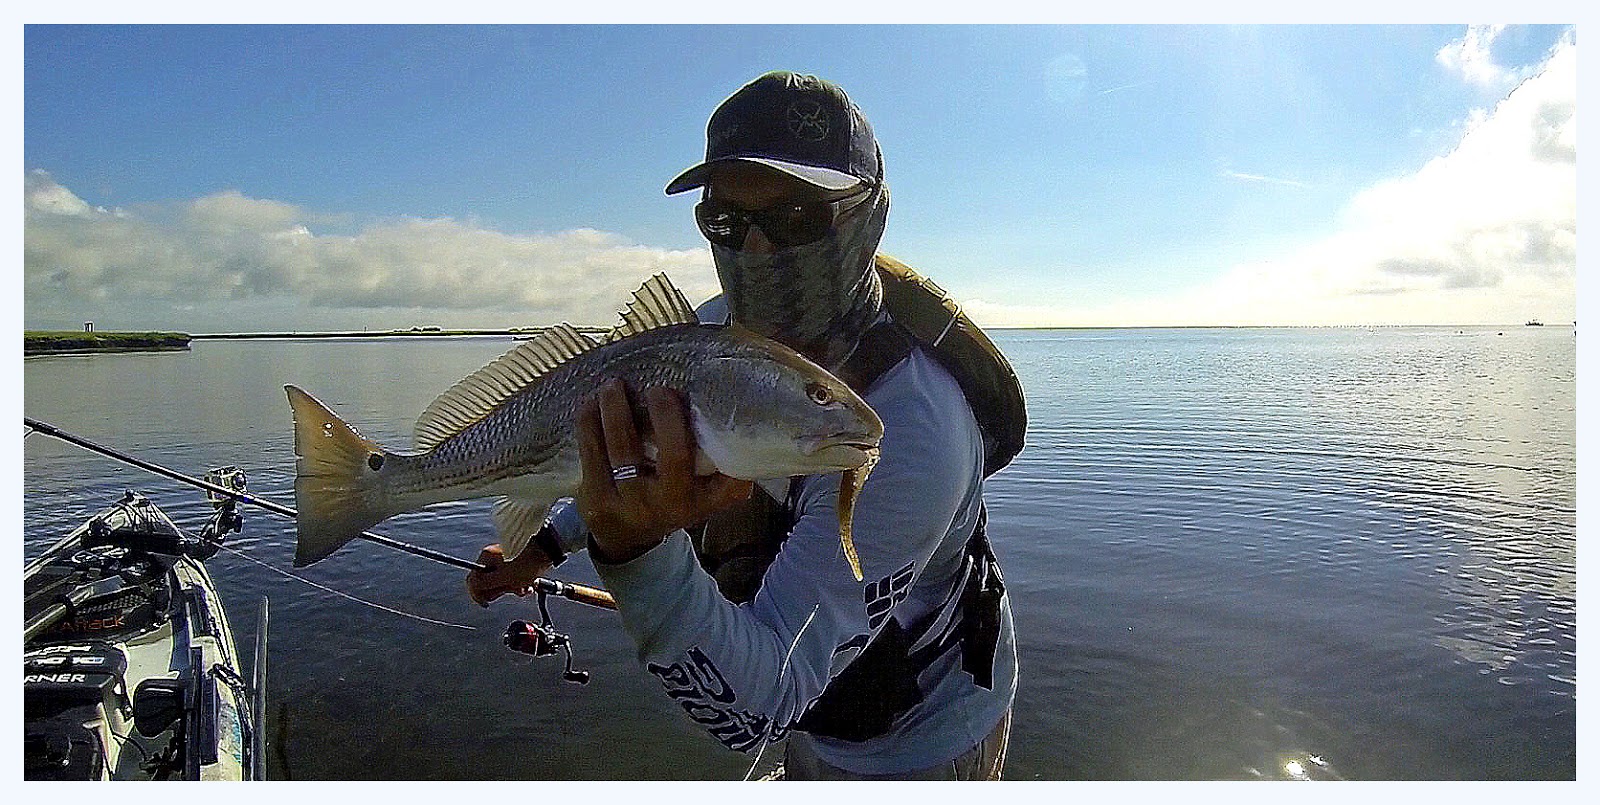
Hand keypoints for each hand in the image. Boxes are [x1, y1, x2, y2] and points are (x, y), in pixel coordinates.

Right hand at [465, 543, 552, 606]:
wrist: (547, 552)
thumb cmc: (527, 562)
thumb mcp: (502, 577)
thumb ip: (484, 584)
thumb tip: (473, 590)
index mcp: (485, 558)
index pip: (473, 580)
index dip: (478, 594)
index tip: (486, 603)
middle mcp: (492, 559)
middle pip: (489, 583)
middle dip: (502, 590)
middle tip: (512, 588)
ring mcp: (503, 562)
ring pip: (502, 583)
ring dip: (513, 588)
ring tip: (524, 586)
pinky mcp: (514, 565)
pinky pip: (512, 580)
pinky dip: (519, 584)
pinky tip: (528, 584)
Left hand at [577, 379, 751, 563]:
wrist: (628, 538)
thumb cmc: (674, 496)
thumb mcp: (706, 491)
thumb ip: (725, 464)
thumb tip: (741, 413)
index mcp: (706, 500)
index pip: (730, 477)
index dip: (727, 444)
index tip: (718, 409)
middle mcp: (673, 505)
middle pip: (675, 456)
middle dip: (667, 415)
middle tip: (659, 388)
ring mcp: (633, 505)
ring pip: (625, 450)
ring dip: (617, 410)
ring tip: (614, 385)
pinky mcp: (597, 501)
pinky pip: (592, 454)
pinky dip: (590, 423)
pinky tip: (591, 404)